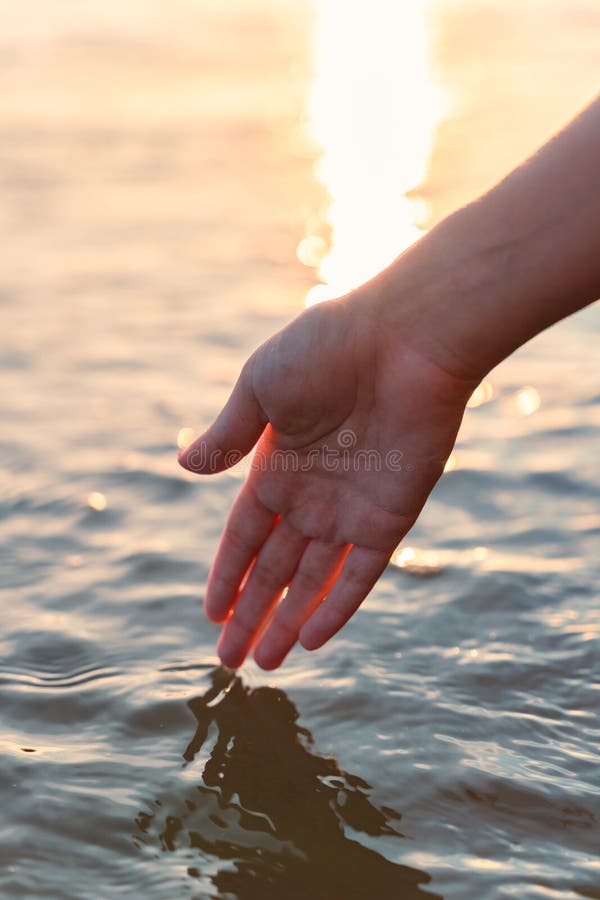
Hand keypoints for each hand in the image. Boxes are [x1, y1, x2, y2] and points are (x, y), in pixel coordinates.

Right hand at [179, 286, 475, 668]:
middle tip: (230, 661)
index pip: (244, 536)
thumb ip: (228, 435)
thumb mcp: (261, 386)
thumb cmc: (327, 348)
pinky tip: (311, 640)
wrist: (403, 338)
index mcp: (276, 466)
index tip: (210, 613)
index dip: (227, 574)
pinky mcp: (390, 516)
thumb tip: (183, 467)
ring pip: (314, 581)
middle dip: (252, 614)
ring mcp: (351, 509)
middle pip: (275, 570)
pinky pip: (360, 574)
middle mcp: (312, 495)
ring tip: (267, 665)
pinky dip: (336, 607)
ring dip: (288, 622)